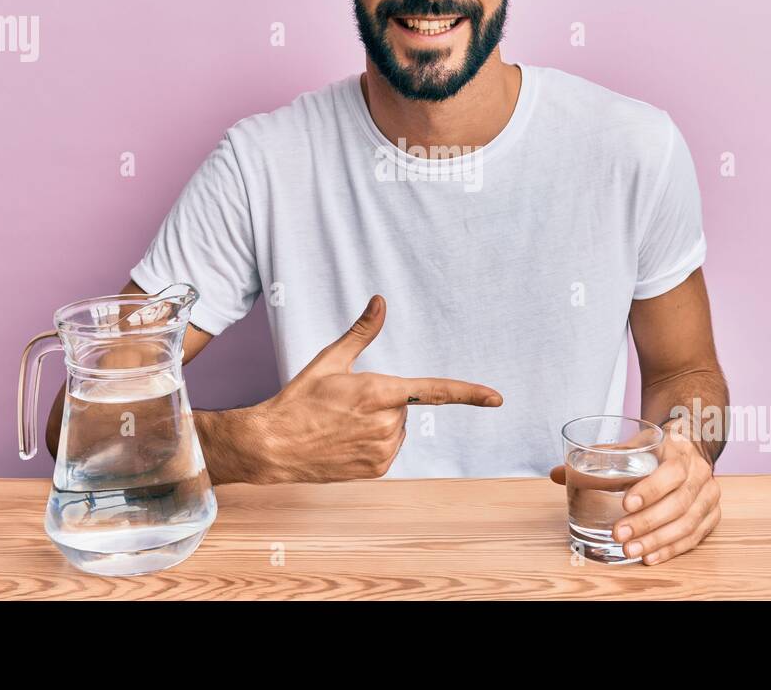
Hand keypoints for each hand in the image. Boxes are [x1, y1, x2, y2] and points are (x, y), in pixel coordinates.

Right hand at [251, 295, 502, 482]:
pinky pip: (390, 447)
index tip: (496, 397)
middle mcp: (385, 424)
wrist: (274, 446)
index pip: (434, 390)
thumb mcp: (330, 361)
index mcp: (378, 393)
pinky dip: (376, 441)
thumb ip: (361, 332)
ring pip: (399, 427)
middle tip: (348, 403)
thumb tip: (380, 302)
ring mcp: (382, 450)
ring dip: (381, 422)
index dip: (469, 393)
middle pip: (406, 405)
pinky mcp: (377, 469)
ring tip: (344, 423)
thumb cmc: (300, 400)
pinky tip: (348, 440)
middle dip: (385, 400)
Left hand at [549, 417, 720, 564]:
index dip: (651, 489)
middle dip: (647, 522)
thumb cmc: (653, 450)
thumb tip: (556, 474)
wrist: (688, 447)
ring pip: (687, 523)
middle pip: (678, 502)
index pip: (671, 471)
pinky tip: (650, 557)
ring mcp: (709, 495)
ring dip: (657, 540)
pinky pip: (695, 537)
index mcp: (680, 450)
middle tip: (618, 534)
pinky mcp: (712, 515)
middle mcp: (700, 473)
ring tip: (630, 551)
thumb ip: (596, 460)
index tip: (625, 502)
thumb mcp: (629, 447)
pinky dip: (671, 549)